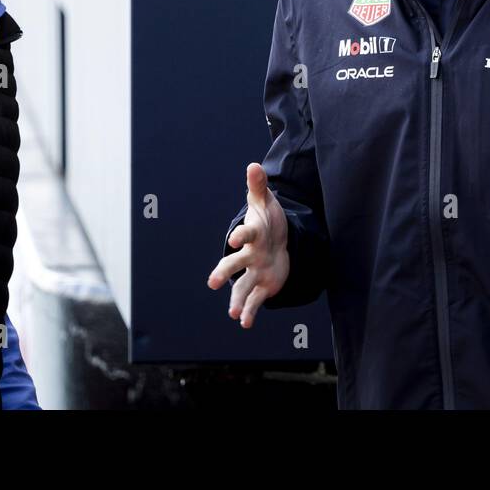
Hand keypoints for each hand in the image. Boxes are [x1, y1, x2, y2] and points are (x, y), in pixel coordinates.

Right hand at [206, 162, 289, 328]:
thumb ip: (258, 186)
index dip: (241, 236)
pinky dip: (250, 312)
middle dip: (225, 272)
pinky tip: (244, 323)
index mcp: (252, 235)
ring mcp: (255, 272)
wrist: (276, 240)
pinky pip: (256, 300)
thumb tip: (253, 165)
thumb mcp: (265, 202)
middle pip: (235, 265)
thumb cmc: (268, 220)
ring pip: (242, 286)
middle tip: (212, 283)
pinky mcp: (264, 286)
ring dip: (236, 300)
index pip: (246, 234)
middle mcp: (250, 256)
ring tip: (231, 314)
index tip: (235, 240)